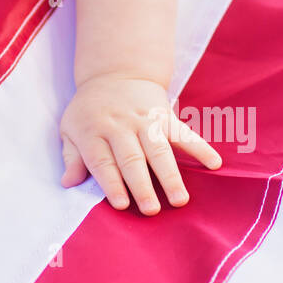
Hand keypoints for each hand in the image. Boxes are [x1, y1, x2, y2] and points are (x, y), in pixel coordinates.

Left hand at [58, 74, 221, 213]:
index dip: (111, 183)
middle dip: (142, 185)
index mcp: (94, 131)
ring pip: (158, 149)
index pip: (102, 161)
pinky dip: (200, 147)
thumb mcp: (71, 128)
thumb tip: (68, 183)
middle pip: (131, 158)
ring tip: (179, 199)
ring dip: (169, 175)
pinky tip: (214, 163)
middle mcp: (120, 126)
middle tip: (151, 210)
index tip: (121, 205)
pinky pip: (184, 132)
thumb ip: (72, 157)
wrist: (115, 73)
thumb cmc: (90, 110)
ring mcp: (145, 120)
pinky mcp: (165, 115)